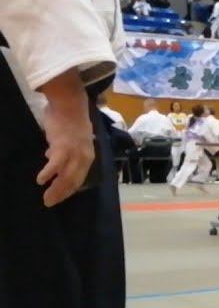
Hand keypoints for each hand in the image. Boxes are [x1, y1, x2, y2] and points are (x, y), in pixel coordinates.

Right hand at [36, 71, 94, 206]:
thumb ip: (64, 150)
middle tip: (50, 202)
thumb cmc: (68, 120)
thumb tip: (50, 157)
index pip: (79, 178)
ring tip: (46, 197)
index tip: (60, 197)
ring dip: (56, 189)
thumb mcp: (70, 138)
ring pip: (66, 176)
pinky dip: (49, 173)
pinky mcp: (63, 146)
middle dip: (62, 193)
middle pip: (74, 181)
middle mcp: (84, 157)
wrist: (70, 104)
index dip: (70, 189)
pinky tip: (41, 180)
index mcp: (88, 156)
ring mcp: (75, 153)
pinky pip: (56, 164)